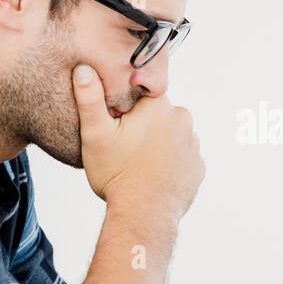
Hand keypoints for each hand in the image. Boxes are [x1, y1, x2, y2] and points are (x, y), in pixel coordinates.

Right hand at [72, 63, 204, 219]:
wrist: (143, 214)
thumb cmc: (116, 174)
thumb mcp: (95, 134)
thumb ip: (89, 98)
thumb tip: (84, 68)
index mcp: (159, 105)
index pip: (142, 97)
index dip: (126, 112)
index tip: (118, 129)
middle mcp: (182, 119)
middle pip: (158, 116)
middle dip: (144, 127)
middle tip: (125, 150)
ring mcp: (194, 145)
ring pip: (171, 136)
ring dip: (158, 145)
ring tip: (138, 165)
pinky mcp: (198, 167)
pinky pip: (182, 159)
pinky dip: (170, 164)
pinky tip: (153, 176)